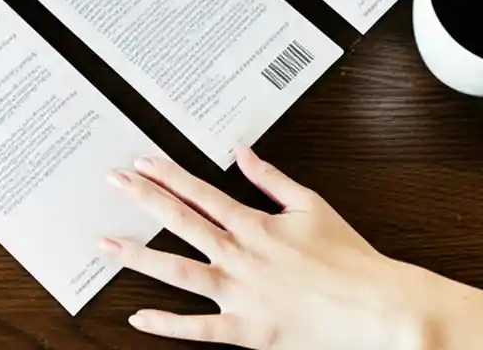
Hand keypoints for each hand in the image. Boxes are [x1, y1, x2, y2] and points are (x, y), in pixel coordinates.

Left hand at [102, 149, 433, 349]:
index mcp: (255, 225)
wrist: (377, 307)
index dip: (167, 176)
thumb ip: (271, 179)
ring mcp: (240, 293)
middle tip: (112, 183)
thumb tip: (242, 153)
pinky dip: (166, 324)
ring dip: (138, 257)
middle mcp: (240, 255)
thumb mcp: (311, 206)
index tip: (140, 163)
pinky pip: (199, 329)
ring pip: (178, 272)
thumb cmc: (349, 258)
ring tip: (105, 245)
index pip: (200, 193)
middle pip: (180, 222)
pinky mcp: (247, 331)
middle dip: (143, 199)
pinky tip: (137, 316)